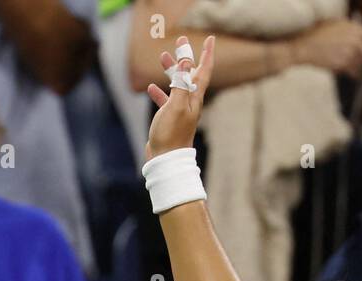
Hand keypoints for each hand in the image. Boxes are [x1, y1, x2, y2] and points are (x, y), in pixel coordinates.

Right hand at [144, 35, 214, 161]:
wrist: (166, 160)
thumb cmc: (172, 134)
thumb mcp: (177, 104)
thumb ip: (181, 82)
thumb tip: (187, 60)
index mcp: (194, 98)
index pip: (203, 71)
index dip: (207, 54)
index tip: (210, 39)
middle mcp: (190, 103)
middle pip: (190, 75)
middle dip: (186, 58)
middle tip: (181, 40)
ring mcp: (179, 111)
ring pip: (176, 85)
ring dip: (171, 71)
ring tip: (162, 57)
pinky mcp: (169, 119)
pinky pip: (165, 100)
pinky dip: (159, 92)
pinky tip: (150, 87)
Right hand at [288, 19, 361, 78]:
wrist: (304, 47)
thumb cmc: (317, 36)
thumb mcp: (335, 24)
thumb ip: (350, 29)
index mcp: (355, 28)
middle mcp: (355, 38)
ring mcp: (351, 51)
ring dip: (360, 69)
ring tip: (351, 68)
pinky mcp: (344, 63)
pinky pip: (356, 73)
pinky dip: (353, 75)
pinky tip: (348, 73)